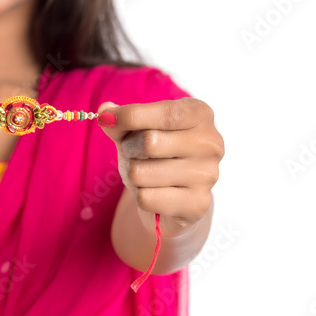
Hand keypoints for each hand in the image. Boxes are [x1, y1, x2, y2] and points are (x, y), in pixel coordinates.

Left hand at [96, 97, 223, 239]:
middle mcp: (211, 143)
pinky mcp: (198, 204)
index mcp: (200, 115)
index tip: (106, 119)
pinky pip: (146, 198)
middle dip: (130, 149)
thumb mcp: (135, 133)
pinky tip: (156, 194)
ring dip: (133, 175)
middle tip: (136, 154)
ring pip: (142, 172)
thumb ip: (120, 122)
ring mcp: (208, 175)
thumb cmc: (155, 156)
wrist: (174, 198)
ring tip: (147, 174)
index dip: (131, 115)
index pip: (166, 113)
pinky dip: (140, 197)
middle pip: (150, 142)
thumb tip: (105, 111)